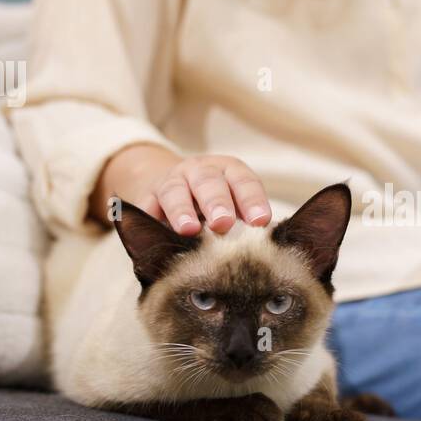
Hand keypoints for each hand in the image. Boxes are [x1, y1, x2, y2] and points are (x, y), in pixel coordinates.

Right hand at [92, 144, 270, 234]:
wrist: (172, 187)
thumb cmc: (217, 205)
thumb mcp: (236, 206)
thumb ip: (250, 223)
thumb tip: (275, 249)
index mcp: (229, 172)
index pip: (243, 182)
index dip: (252, 200)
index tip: (261, 221)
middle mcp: (200, 171)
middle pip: (209, 183)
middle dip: (217, 202)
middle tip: (223, 223)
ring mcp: (171, 182)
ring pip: (175, 192)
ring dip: (182, 210)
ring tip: (188, 229)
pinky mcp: (146, 197)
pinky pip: (145, 207)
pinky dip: (147, 217)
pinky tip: (152, 230)